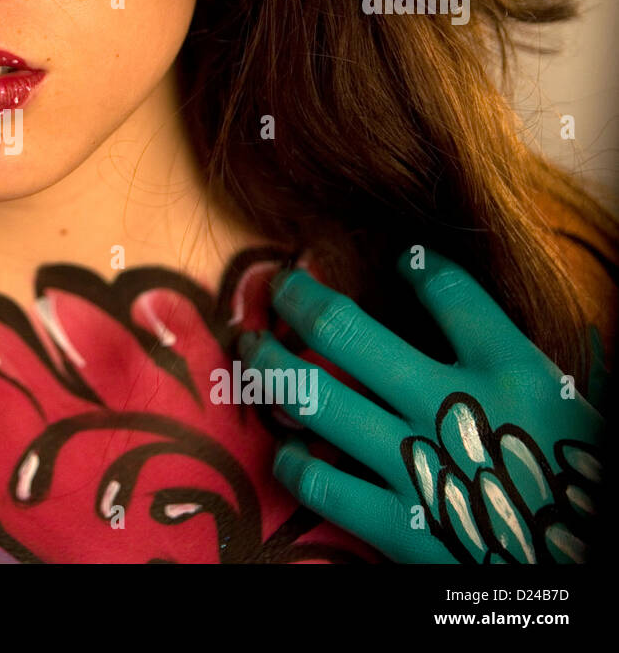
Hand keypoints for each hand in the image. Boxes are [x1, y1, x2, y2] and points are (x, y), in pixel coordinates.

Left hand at [240, 249, 603, 562]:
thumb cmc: (581, 489)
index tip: (401, 258)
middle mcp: (455, 408)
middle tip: (279, 283)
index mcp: (513, 374)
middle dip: (298, 297)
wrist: (592, 579)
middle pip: (344, 330)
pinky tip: (290, 449)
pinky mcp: (401, 528)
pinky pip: (318, 482)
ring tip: (253, 347)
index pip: (449, 290)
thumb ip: (519, 364)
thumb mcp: (571, 409)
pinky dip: (292, 460)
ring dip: (270, 365)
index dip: (417, 265)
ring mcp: (420, 467)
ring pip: (312, 396)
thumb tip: (470, 313)